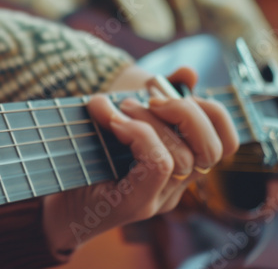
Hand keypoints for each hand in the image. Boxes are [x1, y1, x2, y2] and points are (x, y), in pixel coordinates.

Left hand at [41, 67, 238, 256]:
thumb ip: (154, 97)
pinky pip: (158, 164)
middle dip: (185, 111)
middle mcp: (176, 187)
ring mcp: (158, 198)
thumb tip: (189, 73)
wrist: (52, 197)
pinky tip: (114, 123)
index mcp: (180, 166)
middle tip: (147, 98)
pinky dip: (139, 134)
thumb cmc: (84, 154)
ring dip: (149, 120)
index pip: (225, 143)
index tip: (169, 93)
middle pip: (213, 149)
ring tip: (117, 109)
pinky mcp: (135, 204)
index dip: (211, 112)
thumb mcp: (121, 117)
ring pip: (183, 155)